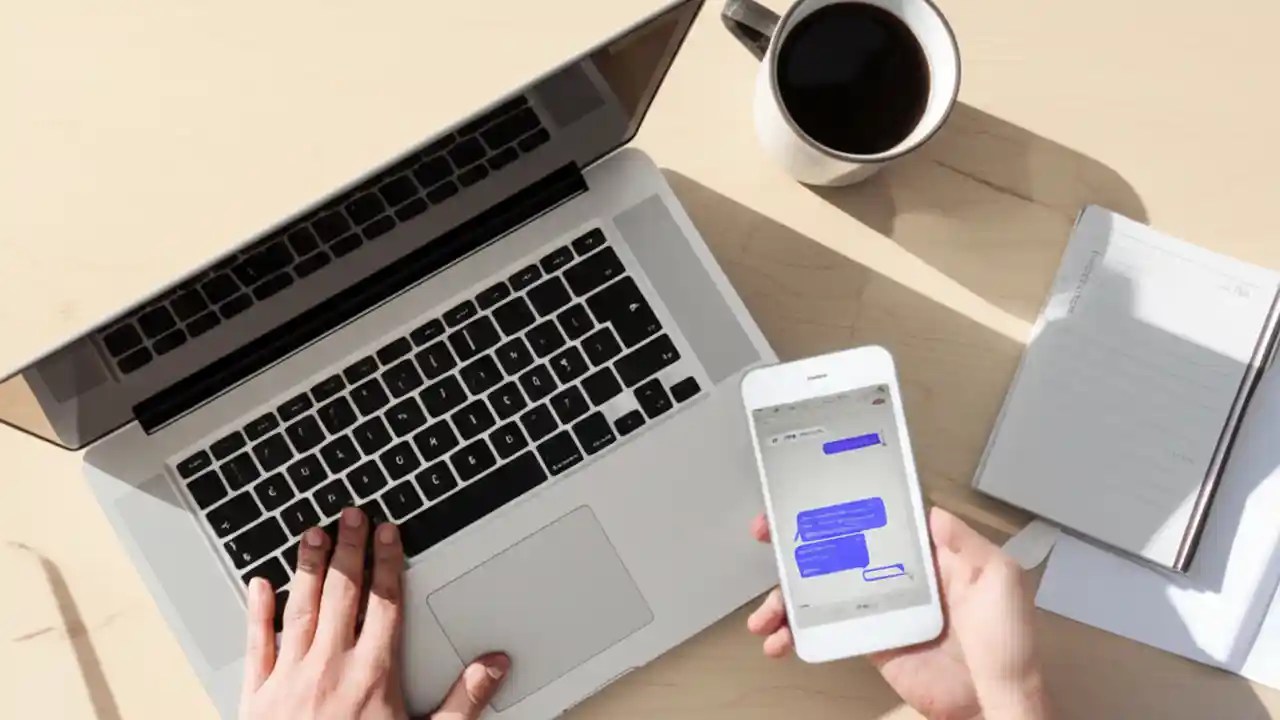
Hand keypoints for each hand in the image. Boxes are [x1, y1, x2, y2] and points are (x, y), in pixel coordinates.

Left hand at [239, 507, 508, 719]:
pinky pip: (256, 645)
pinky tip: (258, 584)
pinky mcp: (257, 697)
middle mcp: (329, 667)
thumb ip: (463, 701)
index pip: (384, 602)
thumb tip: (494, 665)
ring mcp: (289, 679)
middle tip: (350, 515)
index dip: (387, 562)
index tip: (387, 532)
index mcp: (372, 674)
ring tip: (311, 534)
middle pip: (342, 593)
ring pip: (299, 608)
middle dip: (347, 550)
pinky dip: (257, 612)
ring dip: (307, 568)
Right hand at [747, 506, 1048, 719]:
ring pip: (820, 590)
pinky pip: (825, 629)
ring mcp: (879, 608)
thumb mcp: (999, 579)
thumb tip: (932, 510)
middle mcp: (898, 576)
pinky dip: (796, 633)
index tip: (808, 496)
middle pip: (836, 547)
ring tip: (764, 613)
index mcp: (929, 555)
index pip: (876, 518)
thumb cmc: (1007, 645)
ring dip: (785, 596)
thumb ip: (966, 542)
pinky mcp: (869, 641)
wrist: (994, 703)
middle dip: (794, 540)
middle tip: (766, 533)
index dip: (840, 504)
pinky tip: (781, 638)